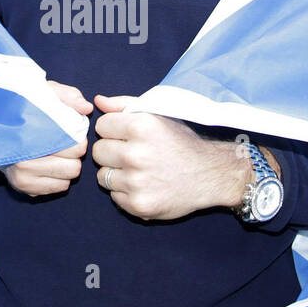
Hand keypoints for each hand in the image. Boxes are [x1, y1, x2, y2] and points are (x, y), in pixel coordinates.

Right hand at [0, 81, 92, 196]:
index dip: (78, 137)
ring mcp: (22, 177)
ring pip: (69, 177)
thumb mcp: (44, 94)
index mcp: (27, 134)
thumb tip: (86, 108)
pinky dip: (60, 177)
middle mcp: (22, 160)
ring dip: (68, 166)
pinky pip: (60, 187)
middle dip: (74, 153)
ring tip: (58, 153)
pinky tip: (51, 164)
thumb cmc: (26, 111)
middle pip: (73, 165)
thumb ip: (66, 96)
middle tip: (66, 143)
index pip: (71, 145)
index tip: (72, 130)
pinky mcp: (25, 188)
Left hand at [91, 93, 252, 220]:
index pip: (101, 126)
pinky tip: (144, 186)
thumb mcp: (159, 115)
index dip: (113, 130)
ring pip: (102, 176)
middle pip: (98, 151)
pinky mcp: (138, 205)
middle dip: (111, 152)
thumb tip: (97, 101)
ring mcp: (136, 182)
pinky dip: (125, 192)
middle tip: (133, 154)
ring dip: (116, 173)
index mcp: (141, 126)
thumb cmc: (182, 142)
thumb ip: (125, 105)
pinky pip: (114, 196)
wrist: (210, 175)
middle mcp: (136, 154)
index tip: (128, 136)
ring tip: (139, 171)